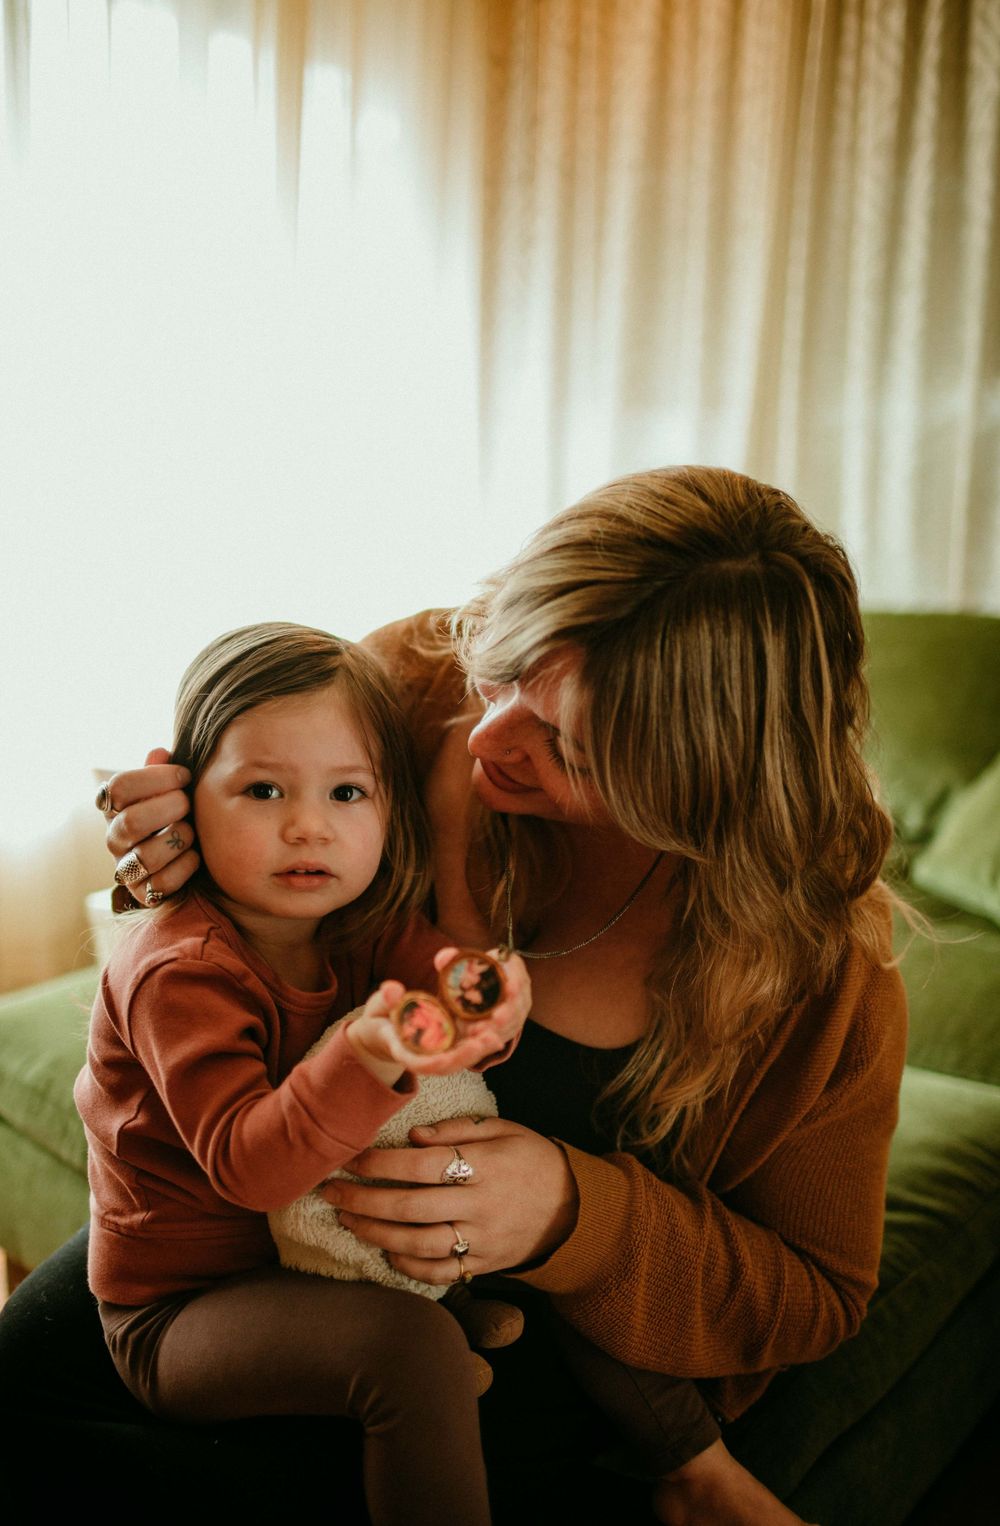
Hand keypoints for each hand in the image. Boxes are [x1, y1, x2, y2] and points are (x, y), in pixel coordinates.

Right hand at [101, 748, 199, 902]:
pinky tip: (195, 857)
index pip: (119, 787)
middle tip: (189, 803)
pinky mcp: (143, 894)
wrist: (193, 857)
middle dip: (169, 809)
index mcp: (116, 806)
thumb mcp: (171, 789)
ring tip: (192, 831)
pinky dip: (185, 868)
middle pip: (130, 822)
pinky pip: (162, 884)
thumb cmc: (179, 813)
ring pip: (146, 856)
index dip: (156, 777)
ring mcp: (126, 868)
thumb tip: (160, 753)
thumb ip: (163, 772)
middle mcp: (114, 838)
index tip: (185, 776)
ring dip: (178, 839)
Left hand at [319, 1114, 578, 1284]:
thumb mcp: (503, 1129)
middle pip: (411, 1207)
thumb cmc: (532, 1157)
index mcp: (486, 1165)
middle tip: (329, 1191)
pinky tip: (385, 1252)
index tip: (348, 1156)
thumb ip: (457, 1130)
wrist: (576, 1207)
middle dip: (363, 1200)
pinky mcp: (484, 1266)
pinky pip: (440, 1273)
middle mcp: (482, 1206)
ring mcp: (483, 1241)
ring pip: (419, 1244)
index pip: (422, 1165)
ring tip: (346, 1221)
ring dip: (375, 1234)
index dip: (380, 1163)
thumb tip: (410, 1137)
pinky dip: (409, 1267)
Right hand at [346, 947, 531, 1086]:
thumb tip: (392, 989)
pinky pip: (468, 1044)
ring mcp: (440, 1054)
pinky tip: (498, 1024)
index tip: (453, 1055)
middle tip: (490, 1039)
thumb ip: (386, 1000)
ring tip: (499, 1032)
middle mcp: (426, 1058)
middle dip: (470, 1054)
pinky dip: (482, 1037)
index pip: (423, 1064)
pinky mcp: (451, 1045)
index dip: (439, 1061)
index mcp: (406, 1053)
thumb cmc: (381, 1020)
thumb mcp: (378, 1008)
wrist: (386, 1031)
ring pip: (464, 1056)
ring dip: (482, 1047)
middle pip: (451, 1064)